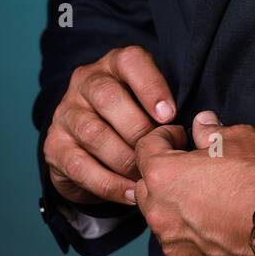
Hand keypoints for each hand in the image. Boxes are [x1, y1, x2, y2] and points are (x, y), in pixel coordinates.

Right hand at [43, 45, 176, 206]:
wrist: (90, 144)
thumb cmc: (135, 119)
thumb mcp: (151, 104)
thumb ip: (168, 109)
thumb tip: (200, 129)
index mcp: (114, 64)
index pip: (131, 62)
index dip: (151, 87)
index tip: (170, 115)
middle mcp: (86, 82)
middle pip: (108, 98)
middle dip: (138, 129)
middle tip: (160, 152)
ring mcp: (66, 113)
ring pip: (94, 134)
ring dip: (125, 160)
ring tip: (148, 176)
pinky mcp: (55, 147)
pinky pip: (81, 167)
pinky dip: (109, 184)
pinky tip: (132, 193)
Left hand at [133, 113, 254, 255]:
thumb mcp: (238, 138)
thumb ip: (211, 131)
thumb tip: (203, 125)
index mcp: (164, 176)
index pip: (145, 149)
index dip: (163, 137)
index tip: (181, 136)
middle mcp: (160, 214)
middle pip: (146, 189)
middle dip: (162, 175)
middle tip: (190, 167)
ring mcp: (175, 246)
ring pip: (162, 221)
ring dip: (175, 208)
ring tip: (206, 199)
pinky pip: (182, 247)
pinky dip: (192, 235)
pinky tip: (216, 226)